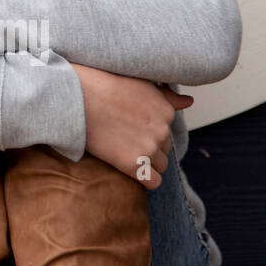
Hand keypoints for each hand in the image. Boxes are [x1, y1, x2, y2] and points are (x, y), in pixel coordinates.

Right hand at [70, 64, 193, 187]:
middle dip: (149, 147)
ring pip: (160, 166)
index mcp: (165, 110)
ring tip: (124, 154)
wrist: (76, 96)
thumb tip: (189, 101)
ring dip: (147, 163)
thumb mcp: (140, 83)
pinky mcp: (133, 164)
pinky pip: (153, 182)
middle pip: (164, 149)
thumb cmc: (102, 84)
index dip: (149, 131)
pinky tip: (131, 171)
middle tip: (124, 140)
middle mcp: (162, 129)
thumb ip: (166, 96)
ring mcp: (149, 148)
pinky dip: (145, 180)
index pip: (166, 130)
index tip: (131, 128)